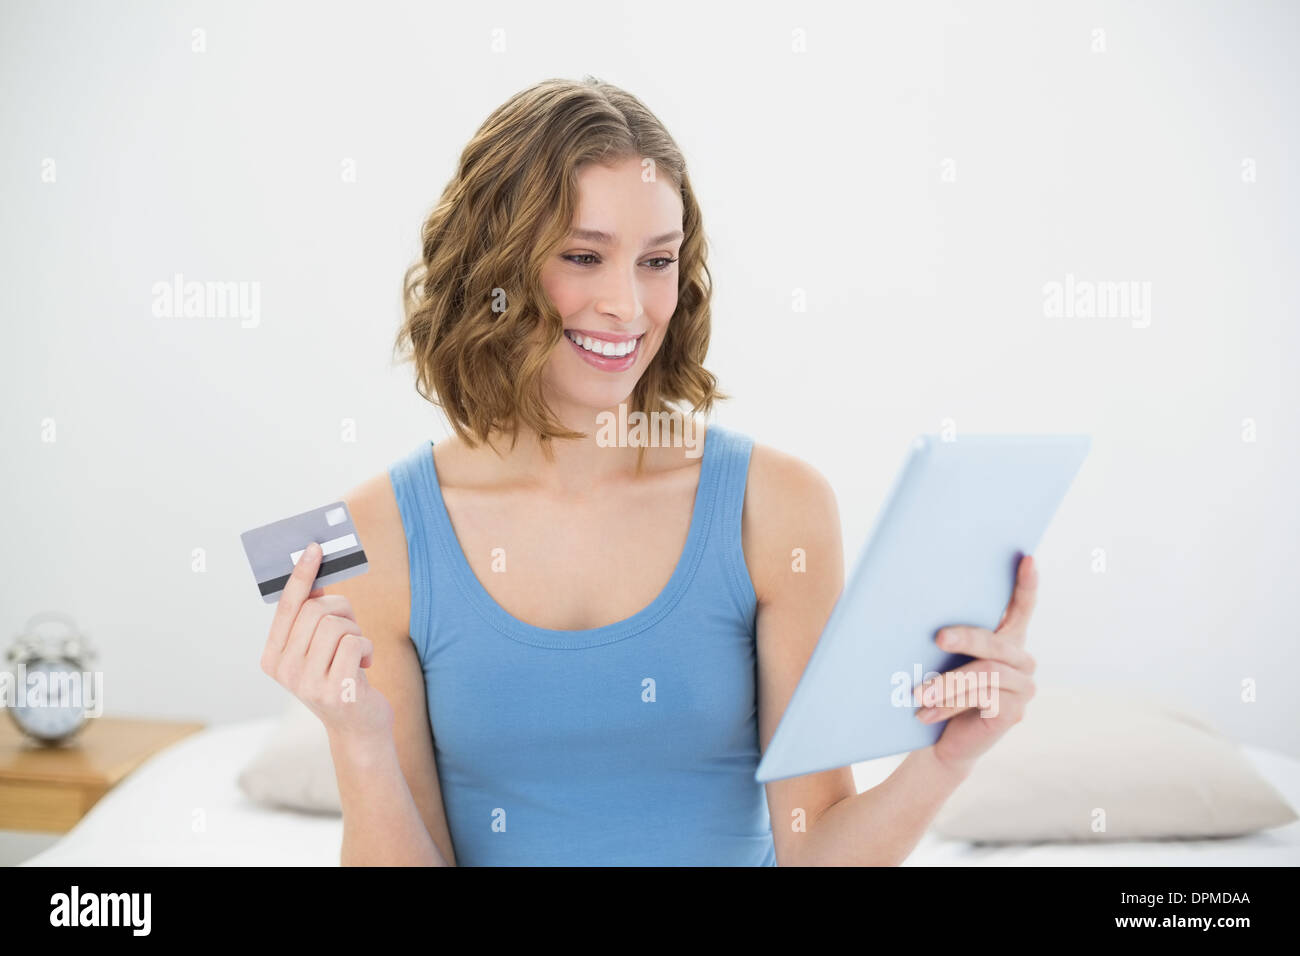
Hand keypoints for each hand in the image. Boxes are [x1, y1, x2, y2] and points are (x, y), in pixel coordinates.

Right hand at [258, 541, 393, 746]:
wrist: (358, 727)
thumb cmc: (340, 677)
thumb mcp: (319, 648)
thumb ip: (311, 616)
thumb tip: (313, 573)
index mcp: (272, 657)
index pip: (286, 607)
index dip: (301, 575)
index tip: (314, 548)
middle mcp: (284, 671)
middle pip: (316, 611)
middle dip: (342, 611)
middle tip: (351, 629)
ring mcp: (308, 683)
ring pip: (336, 624)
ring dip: (355, 631)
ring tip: (356, 652)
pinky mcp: (336, 690)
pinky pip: (354, 642)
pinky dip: (366, 648)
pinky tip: (364, 666)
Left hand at [913, 554, 1038, 773]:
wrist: (940, 737)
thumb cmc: (938, 689)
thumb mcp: (939, 660)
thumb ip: (944, 636)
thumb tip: (913, 607)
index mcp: (1006, 640)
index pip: (1021, 608)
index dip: (1026, 584)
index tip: (1026, 557)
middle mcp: (1021, 660)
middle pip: (995, 642)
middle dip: (965, 637)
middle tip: (937, 637)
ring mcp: (1022, 687)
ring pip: (985, 674)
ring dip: (947, 683)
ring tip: (918, 694)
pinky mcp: (1014, 712)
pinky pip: (982, 700)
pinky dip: (950, 704)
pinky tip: (926, 714)